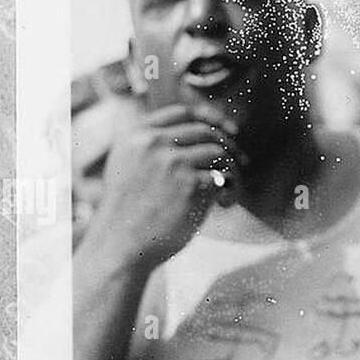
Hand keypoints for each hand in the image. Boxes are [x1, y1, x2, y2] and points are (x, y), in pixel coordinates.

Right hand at [82, 103, 240, 271]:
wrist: (119, 247)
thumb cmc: (127, 211)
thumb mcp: (127, 165)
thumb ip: (153, 145)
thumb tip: (205, 131)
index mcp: (135, 135)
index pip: (182, 112)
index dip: (211, 118)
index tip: (229, 129)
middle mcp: (153, 143)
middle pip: (206, 132)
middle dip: (228, 146)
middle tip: (240, 161)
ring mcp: (172, 162)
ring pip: (219, 153)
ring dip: (232, 171)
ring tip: (227, 190)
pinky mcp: (190, 184)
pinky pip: (223, 179)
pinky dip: (231, 190)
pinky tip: (224, 204)